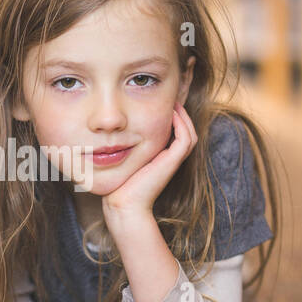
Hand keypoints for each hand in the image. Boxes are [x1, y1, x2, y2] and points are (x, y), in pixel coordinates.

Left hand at [102, 101, 196, 219]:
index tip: (162, 103)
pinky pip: (184, 138)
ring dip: (183, 116)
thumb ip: (125, 145)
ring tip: (173, 103)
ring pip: (189, 133)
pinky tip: (171, 114)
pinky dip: (181, 124)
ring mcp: (172, 161)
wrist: (123, 202)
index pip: (177, 133)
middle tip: (172, 98)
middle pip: (187, 131)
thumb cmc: (119, 183)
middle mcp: (170, 159)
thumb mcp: (124, 159)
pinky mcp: (171, 162)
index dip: (174, 118)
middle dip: (181, 114)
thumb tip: (112, 130)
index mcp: (162, 158)